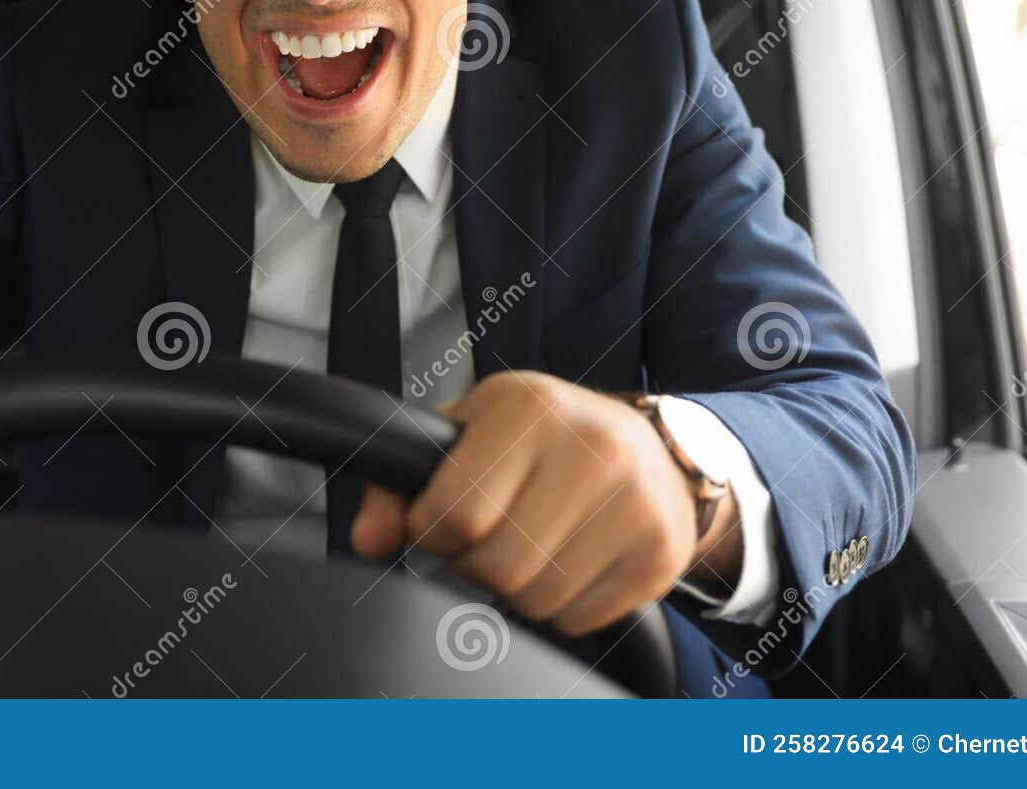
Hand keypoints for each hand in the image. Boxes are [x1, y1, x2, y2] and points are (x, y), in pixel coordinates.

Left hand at [352, 370, 741, 634]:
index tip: (441, 522)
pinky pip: (578, 619)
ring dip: (516, 590)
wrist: (655, 449)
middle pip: (497, 566)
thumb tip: (367, 539)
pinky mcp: (658, 553)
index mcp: (530, 407)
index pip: (457, 512)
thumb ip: (402, 481)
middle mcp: (591, 448)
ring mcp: (634, 502)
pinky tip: (570, 561)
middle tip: (487, 537)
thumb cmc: (546, 438)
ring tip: (531, 545)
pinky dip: (561, 607)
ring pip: (536, 600)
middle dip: (474, 564)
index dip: (432, 532)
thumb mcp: (471, 433)